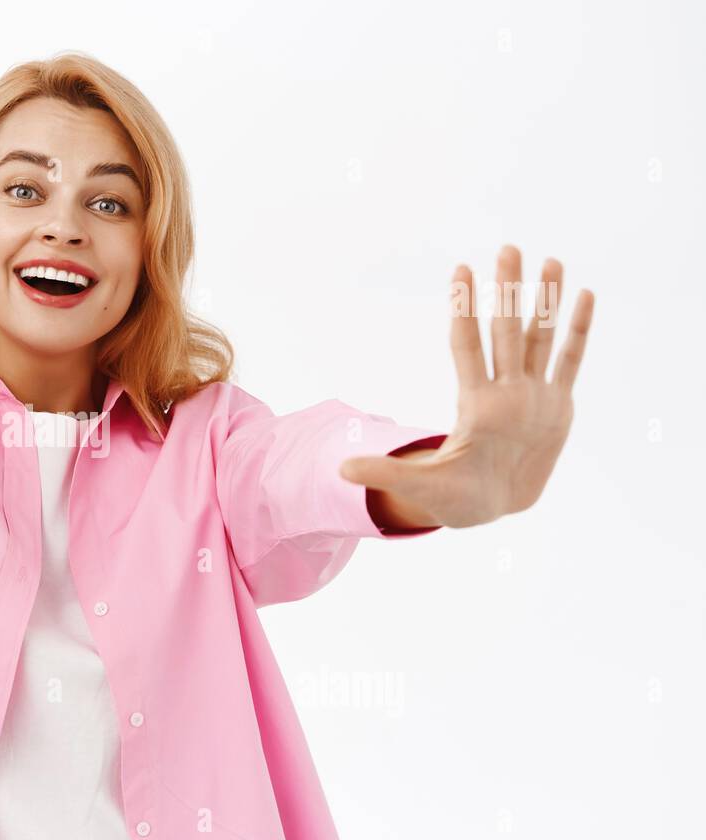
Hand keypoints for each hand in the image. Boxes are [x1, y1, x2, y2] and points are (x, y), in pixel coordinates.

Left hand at [340, 245, 595, 528]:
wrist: (488, 508)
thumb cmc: (453, 497)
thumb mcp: (421, 485)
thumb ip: (386, 473)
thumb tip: (339, 469)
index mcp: (474, 404)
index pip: (467, 346)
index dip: (465, 309)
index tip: (460, 270)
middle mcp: (504, 391)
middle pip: (506, 330)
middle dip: (509, 290)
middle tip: (508, 247)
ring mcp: (532, 396)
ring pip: (541, 338)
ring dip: (546, 301)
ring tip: (549, 261)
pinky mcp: (558, 407)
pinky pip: (570, 362)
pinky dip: (579, 331)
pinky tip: (584, 296)